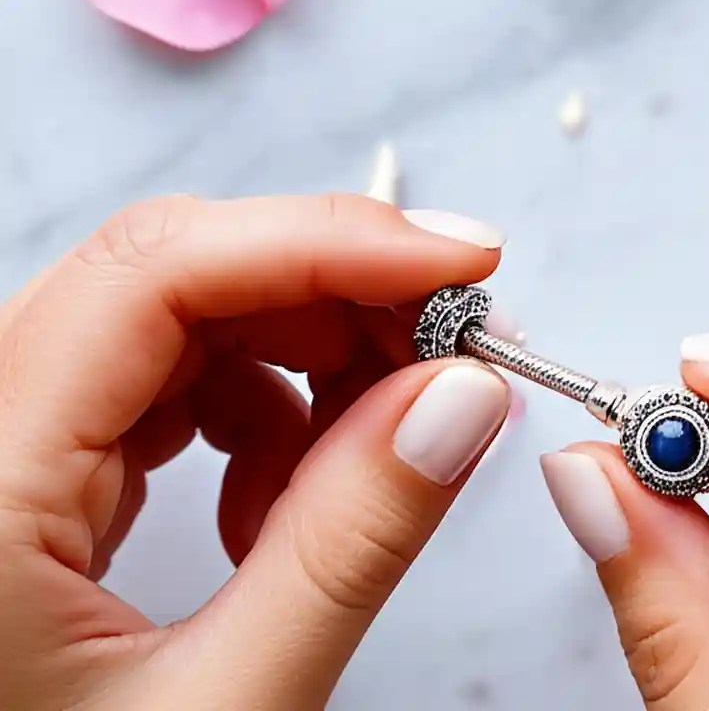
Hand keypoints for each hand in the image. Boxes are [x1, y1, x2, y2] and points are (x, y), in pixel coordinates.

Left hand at [0, 194, 511, 708]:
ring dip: (301, 361)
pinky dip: (259, 416)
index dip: (323, 241)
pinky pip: (165, 388)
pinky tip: (288, 501)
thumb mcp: (229, 703)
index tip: (459, 263)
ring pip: (174, 323)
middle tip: (456, 347)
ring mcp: (4, 451)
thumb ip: (352, 542)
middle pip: (167, 277)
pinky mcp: (39, 474)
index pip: (153, 275)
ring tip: (370, 454)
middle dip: (332, 295)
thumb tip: (463, 400)